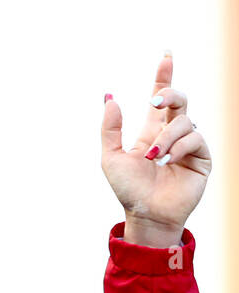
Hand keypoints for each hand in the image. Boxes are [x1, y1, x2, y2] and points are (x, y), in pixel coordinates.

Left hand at [100, 54, 210, 239]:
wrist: (146, 216)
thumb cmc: (129, 191)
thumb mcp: (112, 159)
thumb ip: (110, 129)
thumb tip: (110, 98)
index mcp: (152, 132)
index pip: (161, 99)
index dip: (163, 77)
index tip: (166, 56)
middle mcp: (171, 136)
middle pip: (179, 101)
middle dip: (169, 94)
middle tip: (155, 102)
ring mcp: (188, 146)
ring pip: (183, 122)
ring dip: (166, 138)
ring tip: (154, 158)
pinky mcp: (201, 157)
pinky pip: (194, 139)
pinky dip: (178, 148)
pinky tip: (167, 162)